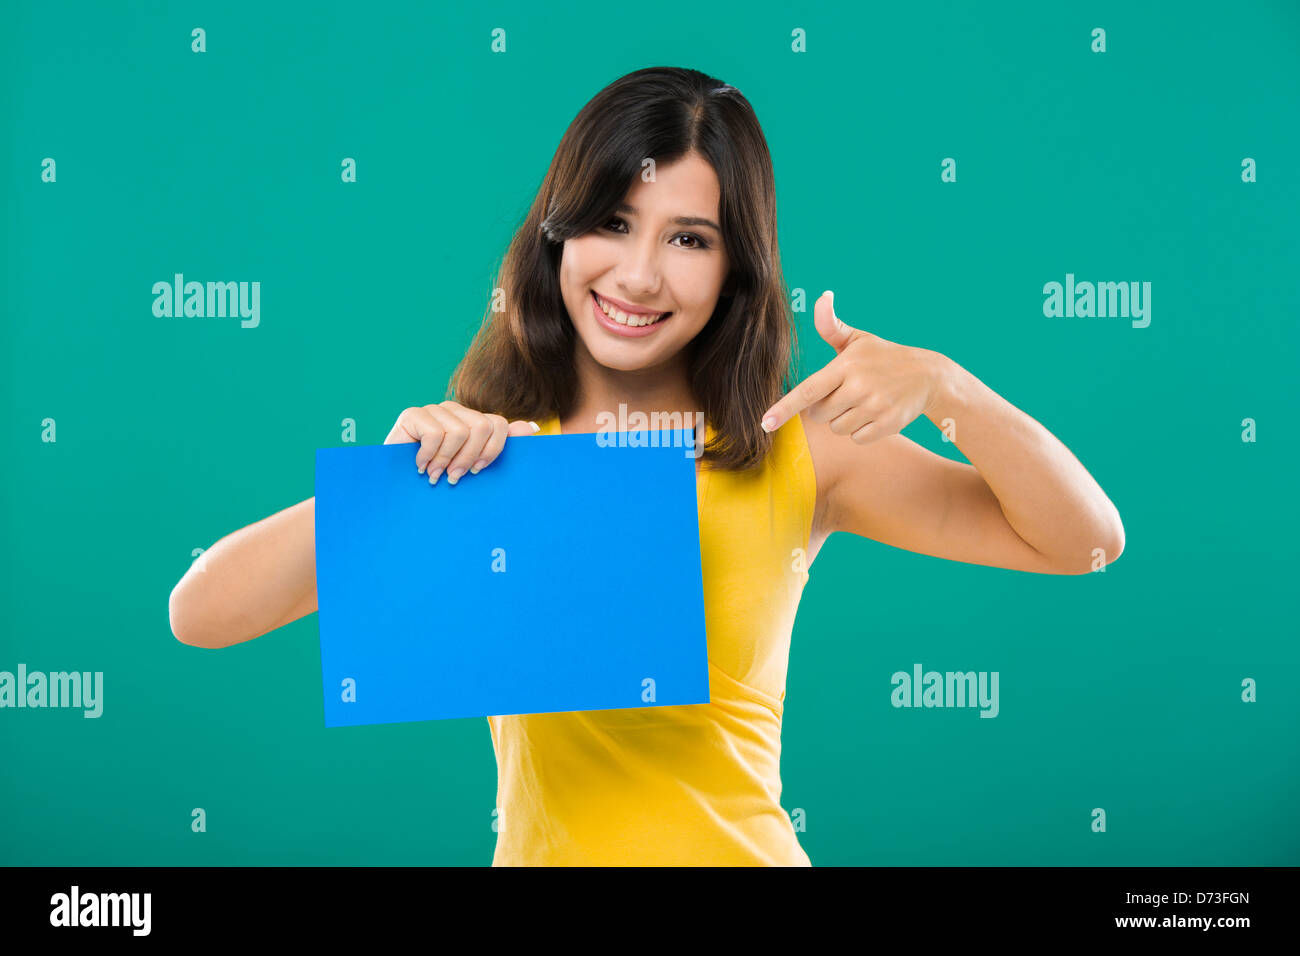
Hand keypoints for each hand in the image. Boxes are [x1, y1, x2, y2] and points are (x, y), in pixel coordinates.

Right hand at [383, 401, 539, 484]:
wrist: (397, 487)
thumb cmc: (440, 478)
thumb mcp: (473, 466)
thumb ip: (500, 446)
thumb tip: (531, 428)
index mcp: (472, 421)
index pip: (498, 424)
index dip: (492, 451)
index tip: (477, 472)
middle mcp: (455, 411)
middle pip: (481, 427)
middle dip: (469, 458)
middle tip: (455, 478)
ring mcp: (433, 410)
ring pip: (459, 432)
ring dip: (446, 461)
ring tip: (435, 476)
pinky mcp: (412, 415)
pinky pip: (434, 434)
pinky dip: (429, 456)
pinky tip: (420, 466)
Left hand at [761, 291, 942, 443]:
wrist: (928, 375)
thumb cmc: (883, 357)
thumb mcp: (858, 339)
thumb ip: (831, 325)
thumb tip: (822, 296)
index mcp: (845, 366)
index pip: (807, 390)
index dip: (784, 408)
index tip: (765, 423)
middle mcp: (858, 387)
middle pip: (818, 414)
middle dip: (825, 408)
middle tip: (846, 393)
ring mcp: (874, 406)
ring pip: (837, 428)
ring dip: (844, 420)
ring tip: (864, 402)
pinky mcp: (888, 424)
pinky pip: (857, 438)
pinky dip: (862, 431)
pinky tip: (875, 413)